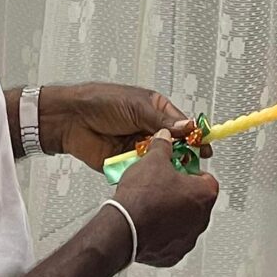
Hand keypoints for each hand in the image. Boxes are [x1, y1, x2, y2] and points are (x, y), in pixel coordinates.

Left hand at [43, 84, 187, 171]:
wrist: (71, 120)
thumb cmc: (100, 102)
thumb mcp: (137, 106)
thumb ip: (163, 120)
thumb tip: (188, 126)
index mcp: (155, 111)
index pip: (182, 125)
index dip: (194, 136)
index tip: (205, 145)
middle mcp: (149, 130)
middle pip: (175, 146)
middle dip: (183, 154)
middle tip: (190, 162)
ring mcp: (138, 148)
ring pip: (160, 162)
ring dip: (165, 166)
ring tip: (170, 170)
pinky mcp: (127, 164)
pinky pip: (142, 172)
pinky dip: (146, 174)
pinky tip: (150, 175)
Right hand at [113, 137, 219, 267]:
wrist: (123, 229)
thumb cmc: (141, 199)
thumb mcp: (153, 160)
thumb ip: (163, 146)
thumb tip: (164, 139)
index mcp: (204, 194)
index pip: (207, 178)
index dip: (191, 172)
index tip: (179, 170)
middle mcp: (201, 219)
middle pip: (196, 201)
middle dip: (181, 193)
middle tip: (163, 186)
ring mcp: (188, 239)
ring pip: (184, 222)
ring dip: (173, 214)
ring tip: (153, 205)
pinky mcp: (173, 254)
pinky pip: (171, 240)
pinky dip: (162, 233)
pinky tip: (148, 223)